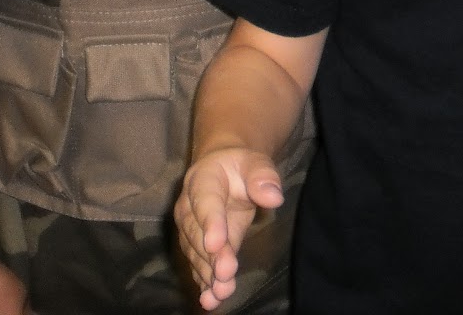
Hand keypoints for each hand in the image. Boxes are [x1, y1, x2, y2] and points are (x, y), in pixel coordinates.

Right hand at [176, 149, 284, 310]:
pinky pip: (199, 265)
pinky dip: (205, 283)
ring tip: (221, 292)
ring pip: (197, 254)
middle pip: (198, 233)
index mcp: (202, 179)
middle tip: (226, 273)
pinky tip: (212, 299)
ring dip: (208, 274)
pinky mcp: (197, 247)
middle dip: (212, 256)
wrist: (223, 172)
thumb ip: (263, 175)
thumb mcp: (254, 162)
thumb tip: (274, 196)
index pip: (205, 202)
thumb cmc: (240, 167)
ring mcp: (190, 229)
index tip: (217, 244)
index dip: (211, 223)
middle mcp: (189, 207)